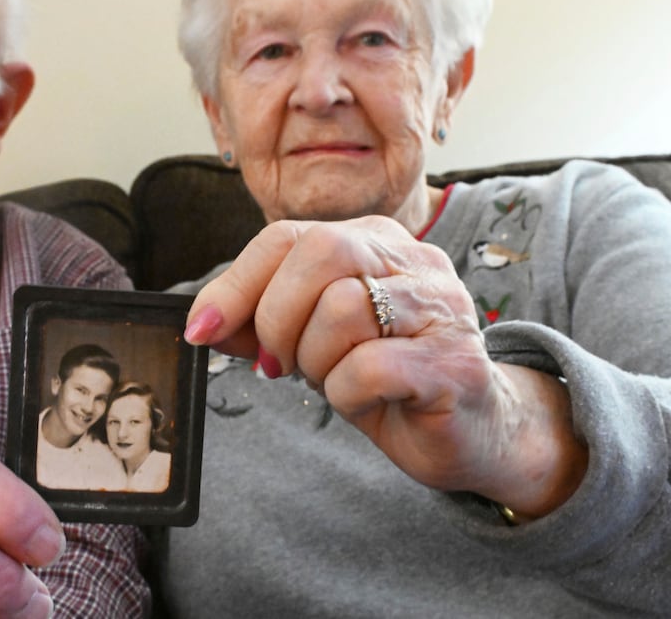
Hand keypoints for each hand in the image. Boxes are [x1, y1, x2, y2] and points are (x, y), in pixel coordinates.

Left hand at [183, 217, 585, 519]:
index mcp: (374, 241)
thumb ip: (261, 323)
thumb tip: (202, 320)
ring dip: (316, 361)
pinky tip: (364, 399)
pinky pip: (369, 366)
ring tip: (334, 379)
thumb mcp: (311, 342)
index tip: (203, 329)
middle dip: (277, 318)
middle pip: (319, 254)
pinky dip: (346, 392)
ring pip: (342, 308)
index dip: (235, 284)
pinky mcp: (453, 361)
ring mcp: (440, 306)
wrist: (468, 432)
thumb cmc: (385, 380)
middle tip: (281, 364)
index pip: (286, 237)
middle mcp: (413, 260)